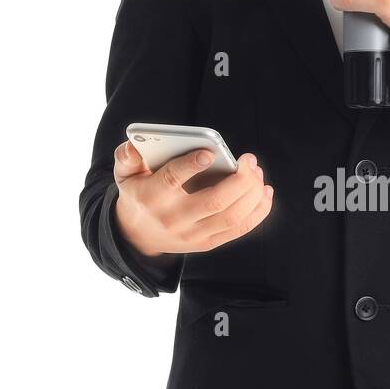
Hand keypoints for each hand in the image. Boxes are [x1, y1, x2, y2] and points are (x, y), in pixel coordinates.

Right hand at [111, 141, 272, 258]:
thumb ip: (127, 156)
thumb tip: (134, 145)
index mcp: (152, 196)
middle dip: (239, 180)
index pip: (172, 180)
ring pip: (231, 216)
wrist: (137, 236)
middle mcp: (174, 218)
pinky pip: (239, 229)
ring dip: (252, 194)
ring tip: (257, 172)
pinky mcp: (207, 243)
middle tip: (249, 160)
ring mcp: (193, 234)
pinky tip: (265, 192)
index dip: (191, 166)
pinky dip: (257, 212)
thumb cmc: (138, 193)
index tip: (209, 152)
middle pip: (214, 201)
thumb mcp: (124, 174)